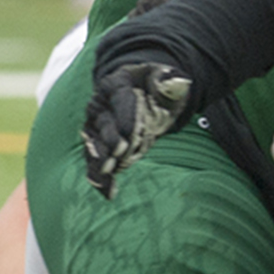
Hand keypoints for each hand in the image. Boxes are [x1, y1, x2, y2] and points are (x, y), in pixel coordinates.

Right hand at [81, 60, 192, 198]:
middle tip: (121, 150)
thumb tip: (178, 82)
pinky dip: (101, 177)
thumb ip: (170, 82)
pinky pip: (95, 162)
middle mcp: (100, 104)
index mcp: (115, 83)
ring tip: (109, 172)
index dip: (124, 114)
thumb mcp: (165, 81)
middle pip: (103, 122)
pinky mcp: (98, 146)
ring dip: (101, 159)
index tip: (132, 131)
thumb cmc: (156, 87)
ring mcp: (95, 126)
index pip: (118, 96)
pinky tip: (110, 192)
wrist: (144, 98)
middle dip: (111, 137)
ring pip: (95, 144)